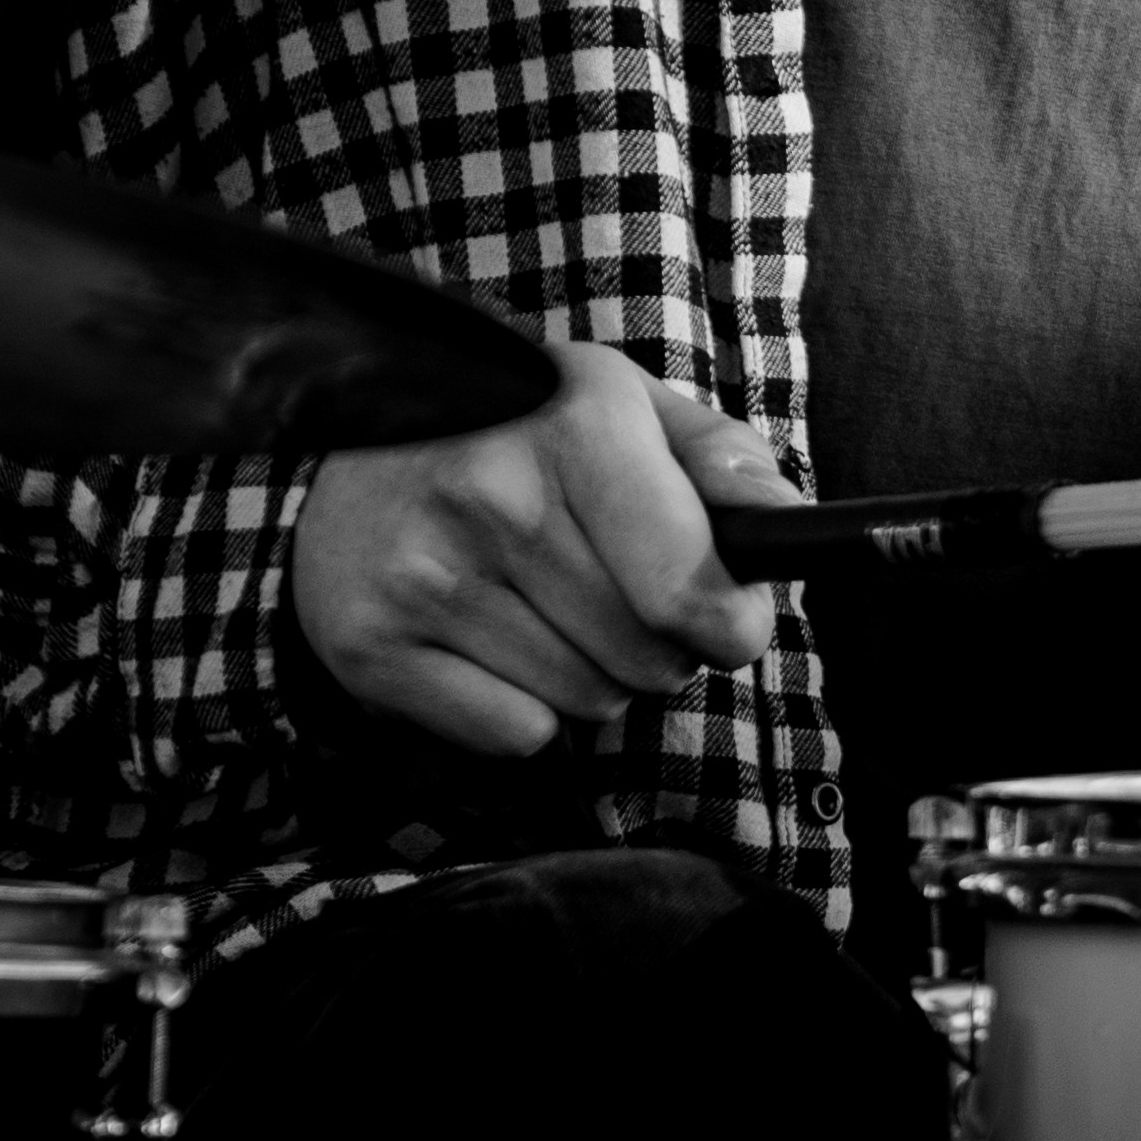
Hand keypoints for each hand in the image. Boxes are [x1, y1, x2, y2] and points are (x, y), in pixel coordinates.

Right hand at [291, 340, 794, 755]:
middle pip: (649, 659)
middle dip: (657, 643)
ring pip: (586, 703)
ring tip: (544, 605)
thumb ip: (721, 458)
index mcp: (575, 424)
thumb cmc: (522, 425)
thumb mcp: (626, 405)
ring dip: (589, 674)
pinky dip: (520, 709)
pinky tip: (487, 640)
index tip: (725, 618)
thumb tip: (787, 522)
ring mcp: (421, 575)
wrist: (353, 422)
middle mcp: (490, 496)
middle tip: (611, 590)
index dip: (731, 624)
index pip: (690, 591)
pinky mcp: (368, 644)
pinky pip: (515, 736)